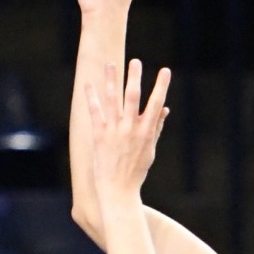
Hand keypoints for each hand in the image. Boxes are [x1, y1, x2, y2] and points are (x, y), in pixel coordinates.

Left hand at [86, 58, 170, 203]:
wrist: (118, 191)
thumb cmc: (136, 172)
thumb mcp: (150, 150)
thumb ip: (156, 128)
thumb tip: (165, 109)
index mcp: (146, 132)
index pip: (156, 104)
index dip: (161, 86)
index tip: (166, 70)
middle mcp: (130, 129)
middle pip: (133, 98)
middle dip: (135, 78)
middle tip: (136, 62)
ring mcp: (114, 132)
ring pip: (113, 101)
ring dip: (111, 81)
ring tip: (110, 64)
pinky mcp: (99, 136)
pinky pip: (95, 113)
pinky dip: (91, 98)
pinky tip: (88, 84)